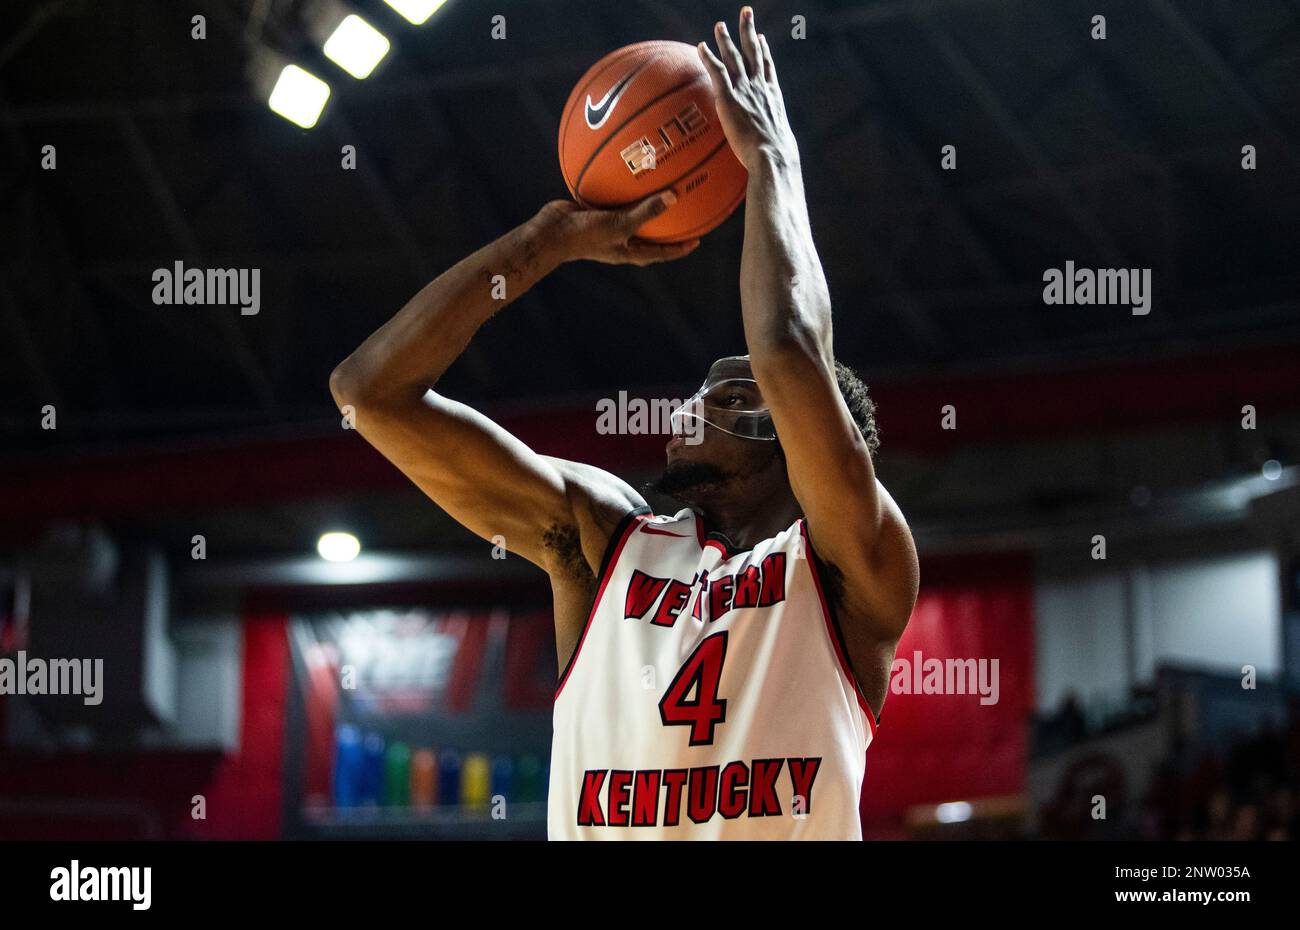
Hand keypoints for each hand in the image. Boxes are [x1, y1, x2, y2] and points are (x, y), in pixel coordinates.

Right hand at [534, 193, 699, 265]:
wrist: (550, 232)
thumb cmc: (586, 236)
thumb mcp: (620, 225)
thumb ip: (647, 211)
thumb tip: (675, 197)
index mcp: (631, 251)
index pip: (662, 252)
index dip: (681, 248)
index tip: (698, 239)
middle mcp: (622, 238)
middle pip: (651, 232)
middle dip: (668, 224)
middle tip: (686, 210)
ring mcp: (608, 224)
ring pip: (633, 211)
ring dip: (646, 199)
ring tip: (662, 183)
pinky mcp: (596, 209)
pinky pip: (615, 196)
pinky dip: (623, 184)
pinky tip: (630, 166)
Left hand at [697, 7, 798, 171]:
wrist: (772, 155)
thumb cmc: (776, 158)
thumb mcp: (777, 145)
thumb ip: (770, 142)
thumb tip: (768, 158)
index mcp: (773, 96)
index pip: (768, 69)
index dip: (765, 52)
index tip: (762, 38)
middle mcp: (760, 87)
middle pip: (754, 52)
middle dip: (749, 31)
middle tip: (746, 13)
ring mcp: (745, 90)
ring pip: (735, 57)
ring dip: (726, 39)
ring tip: (720, 25)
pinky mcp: (730, 98)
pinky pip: (717, 72)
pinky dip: (709, 57)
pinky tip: (701, 46)